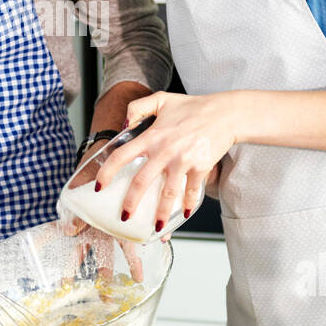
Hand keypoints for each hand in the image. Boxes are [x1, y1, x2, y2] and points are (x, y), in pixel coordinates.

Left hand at [96, 92, 239, 227]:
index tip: (99, 187)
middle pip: (141, 182)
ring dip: (161, 213)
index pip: (122, 156)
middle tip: (124, 217)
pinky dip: (188, 205)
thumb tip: (123, 123)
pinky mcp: (201, 167)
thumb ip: (138, 107)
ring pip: (167, 194)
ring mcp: (183, 160)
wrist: (225, 113)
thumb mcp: (162, 99)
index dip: (107, 172)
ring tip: (156, 227)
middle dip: (130, 203)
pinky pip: (191, 191)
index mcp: (152, 136)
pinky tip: (185, 214)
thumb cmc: (194, 107)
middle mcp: (165, 150)